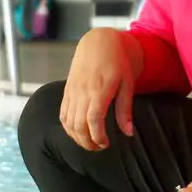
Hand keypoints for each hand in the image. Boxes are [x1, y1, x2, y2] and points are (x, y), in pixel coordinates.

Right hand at [60, 28, 137, 150]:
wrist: (98, 43)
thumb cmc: (117, 63)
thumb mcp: (127, 84)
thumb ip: (124, 109)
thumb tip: (128, 133)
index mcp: (99, 89)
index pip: (93, 119)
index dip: (97, 136)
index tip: (106, 144)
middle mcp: (82, 92)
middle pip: (78, 124)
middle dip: (87, 142)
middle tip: (99, 148)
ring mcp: (72, 91)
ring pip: (68, 122)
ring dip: (77, 137)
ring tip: (90, 143)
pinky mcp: (67, 91)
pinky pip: (63, 114)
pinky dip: (68, 128)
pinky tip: (78, 133)